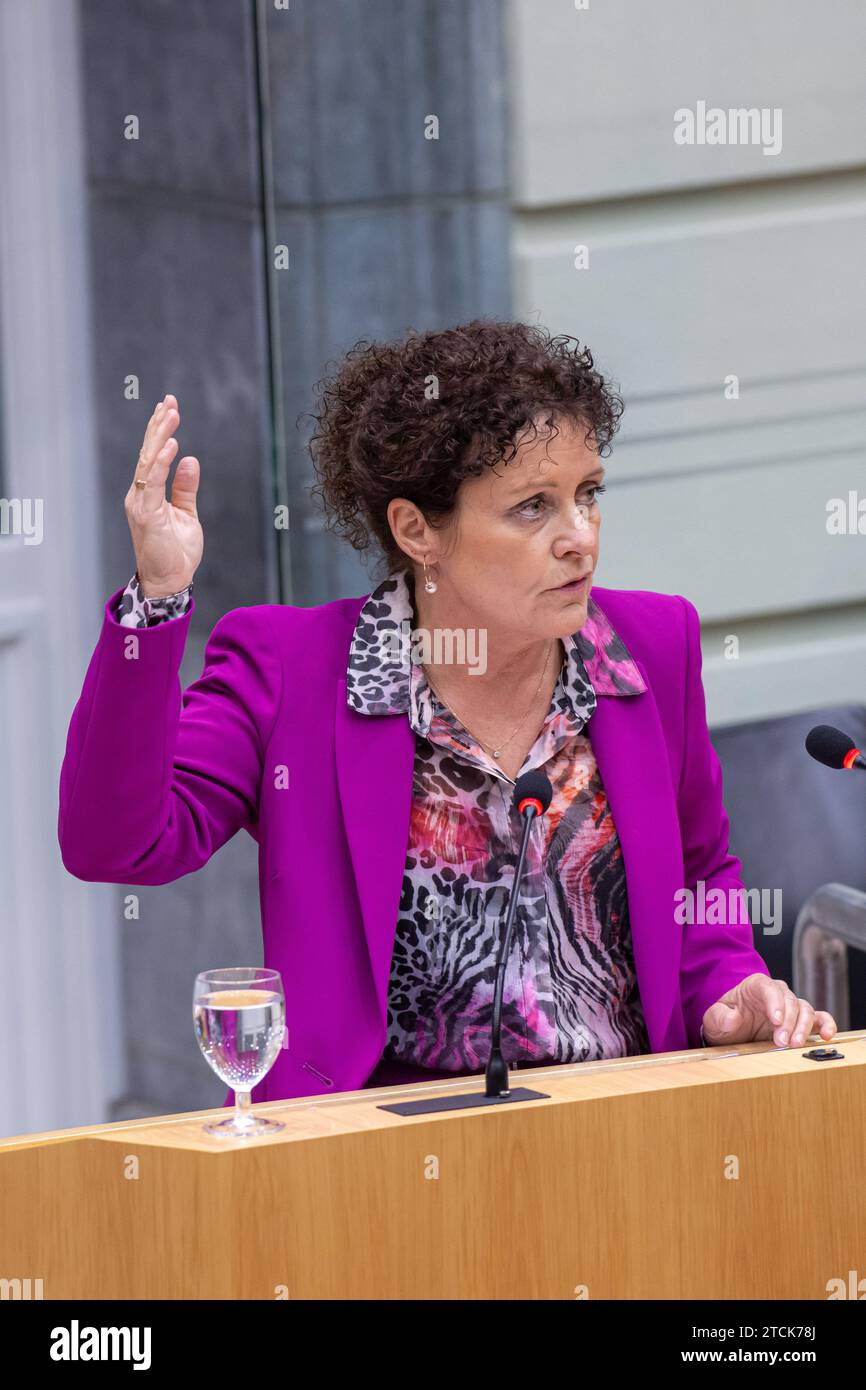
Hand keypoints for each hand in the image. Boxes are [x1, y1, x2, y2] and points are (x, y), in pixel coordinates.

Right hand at [124, 394, 202, 596]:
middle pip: (148, 452)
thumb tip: (190, 460)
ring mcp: (140, 503)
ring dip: (160, 436)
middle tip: (170, 400)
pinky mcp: (146, 514)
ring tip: (171, 413)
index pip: (152, 454)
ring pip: (148, 461)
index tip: (170, 405)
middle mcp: (139, 493)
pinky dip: (161, 463)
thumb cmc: (175, 550)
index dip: (160, 430)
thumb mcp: (187, 513)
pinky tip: (172, 445)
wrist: (169, 580)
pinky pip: (153, 482)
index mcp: (148, 492)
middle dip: (159, 425)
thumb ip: (185, 487)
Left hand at [701, 973, 836, 1047]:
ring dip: (803, 1028)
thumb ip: (720, 1017)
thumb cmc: (724, 1020)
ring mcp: (790, 1007)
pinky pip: (819, 1018)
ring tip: (795, 1044)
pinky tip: (826, 1035)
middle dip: (788, 1022)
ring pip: (805, 1010)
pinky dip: (826, 1025)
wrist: (732, 1031)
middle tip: (781, 1041)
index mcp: (756, 986)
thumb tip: (732, 1018)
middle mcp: (776, 993)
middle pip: (789, 1001)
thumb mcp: (714, 1020)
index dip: (774, 1003)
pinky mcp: (800, 1021)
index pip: (769, 988)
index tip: (775, 1020)